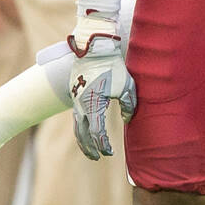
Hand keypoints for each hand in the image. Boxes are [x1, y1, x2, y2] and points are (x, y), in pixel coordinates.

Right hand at [68, 23, 135, 160]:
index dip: (103, 145)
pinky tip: (87, 132)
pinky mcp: (74, 95)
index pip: (97, 133)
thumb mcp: (127, 85)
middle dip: (91, 148)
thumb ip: (129, 105)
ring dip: (83, 141)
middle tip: (99, 157)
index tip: (110, 151)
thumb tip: (127, 119)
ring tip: (90, 152)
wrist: (94, 48)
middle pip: (83, 134)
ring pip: (77, 127)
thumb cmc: (112, 66)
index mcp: (93, 105)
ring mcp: (75, 100)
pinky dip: (81, 128)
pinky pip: (76, 117)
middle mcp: (81, 105)